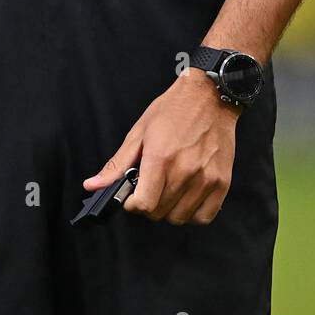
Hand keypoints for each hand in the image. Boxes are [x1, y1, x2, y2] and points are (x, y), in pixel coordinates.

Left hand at [81, 69, 241, 224]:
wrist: (209, 96)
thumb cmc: (173, 110)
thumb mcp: (139, 132)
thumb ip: (117, 164)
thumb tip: (92, 185)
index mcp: (160, 158)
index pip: (144, 205)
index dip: (133, 204)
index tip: (132, 196)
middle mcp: (185, 171)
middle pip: (159, 213)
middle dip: (149, 204)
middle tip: (151, 187)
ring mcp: (206, 178)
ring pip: (180, 218)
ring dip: (170, 209)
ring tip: (169, 188)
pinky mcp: (222, 183)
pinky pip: (203, 217)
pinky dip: (193, 213)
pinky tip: (187, 195)